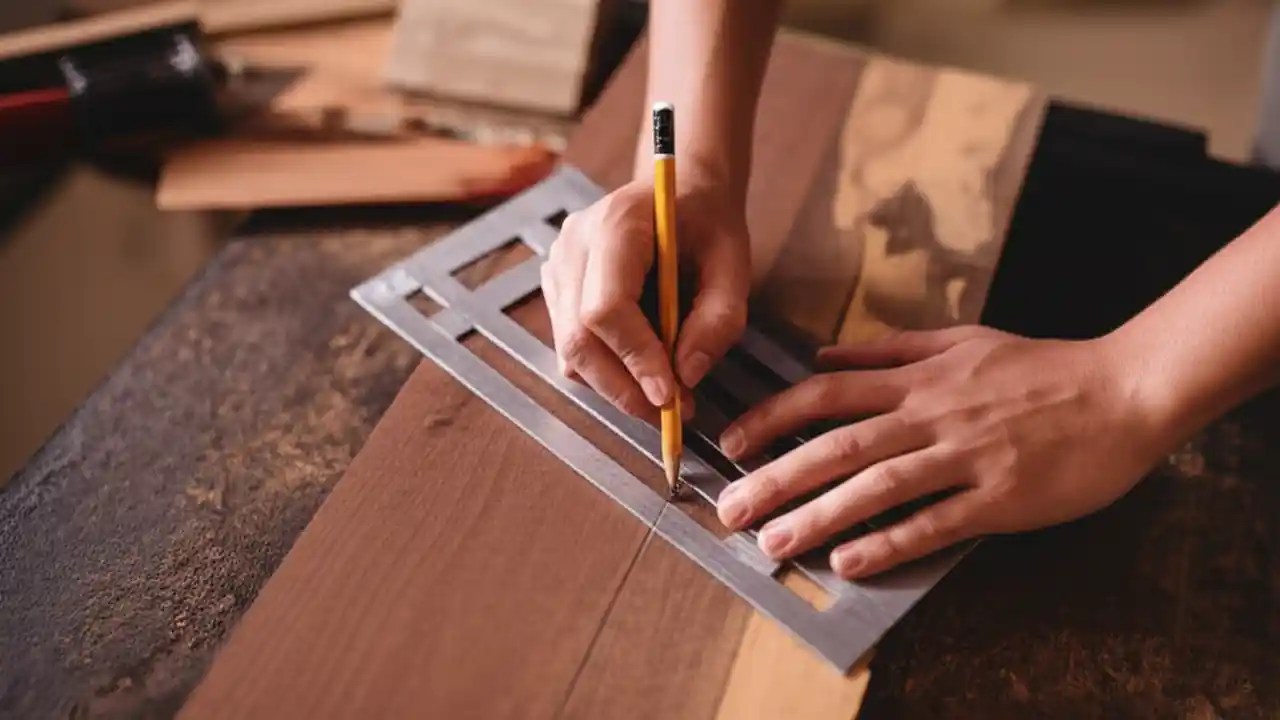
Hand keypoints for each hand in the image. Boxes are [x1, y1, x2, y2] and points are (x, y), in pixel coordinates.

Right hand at [541, 177, 750, 416]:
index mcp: (616, 224)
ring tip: (666, 393)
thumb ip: (719, 320)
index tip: (671, 395)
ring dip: (616, 385)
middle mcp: (574, 243)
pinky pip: (571, 346)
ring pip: (570, 351)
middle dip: (624, 388)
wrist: (680, 188)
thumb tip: (686, 377)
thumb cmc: (708, 223)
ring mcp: (557, 265)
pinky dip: (606, 370)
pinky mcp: (556, 287)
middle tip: (672, 414)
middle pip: (578, 338)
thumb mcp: (734, 264)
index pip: (606, 308)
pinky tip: (643, 365)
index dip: (635, 358)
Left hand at [714, 326, 1173, 579]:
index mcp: (920, 378)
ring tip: (775, 542)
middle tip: (732, 508)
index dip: (774, 416)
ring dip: (821, 516)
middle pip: (839, 444)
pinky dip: (891, 542)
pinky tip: (851, 562)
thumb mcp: (962, 340)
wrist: (1124, 390)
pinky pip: (937, 521)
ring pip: (879, 485)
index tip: (732, 442)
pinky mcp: (1001, 496)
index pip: (828, 394)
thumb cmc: (1041, 367)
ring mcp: (967, 455)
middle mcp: (933, 413)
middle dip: (778, 476)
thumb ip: (891, 348)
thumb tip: (825, 356)